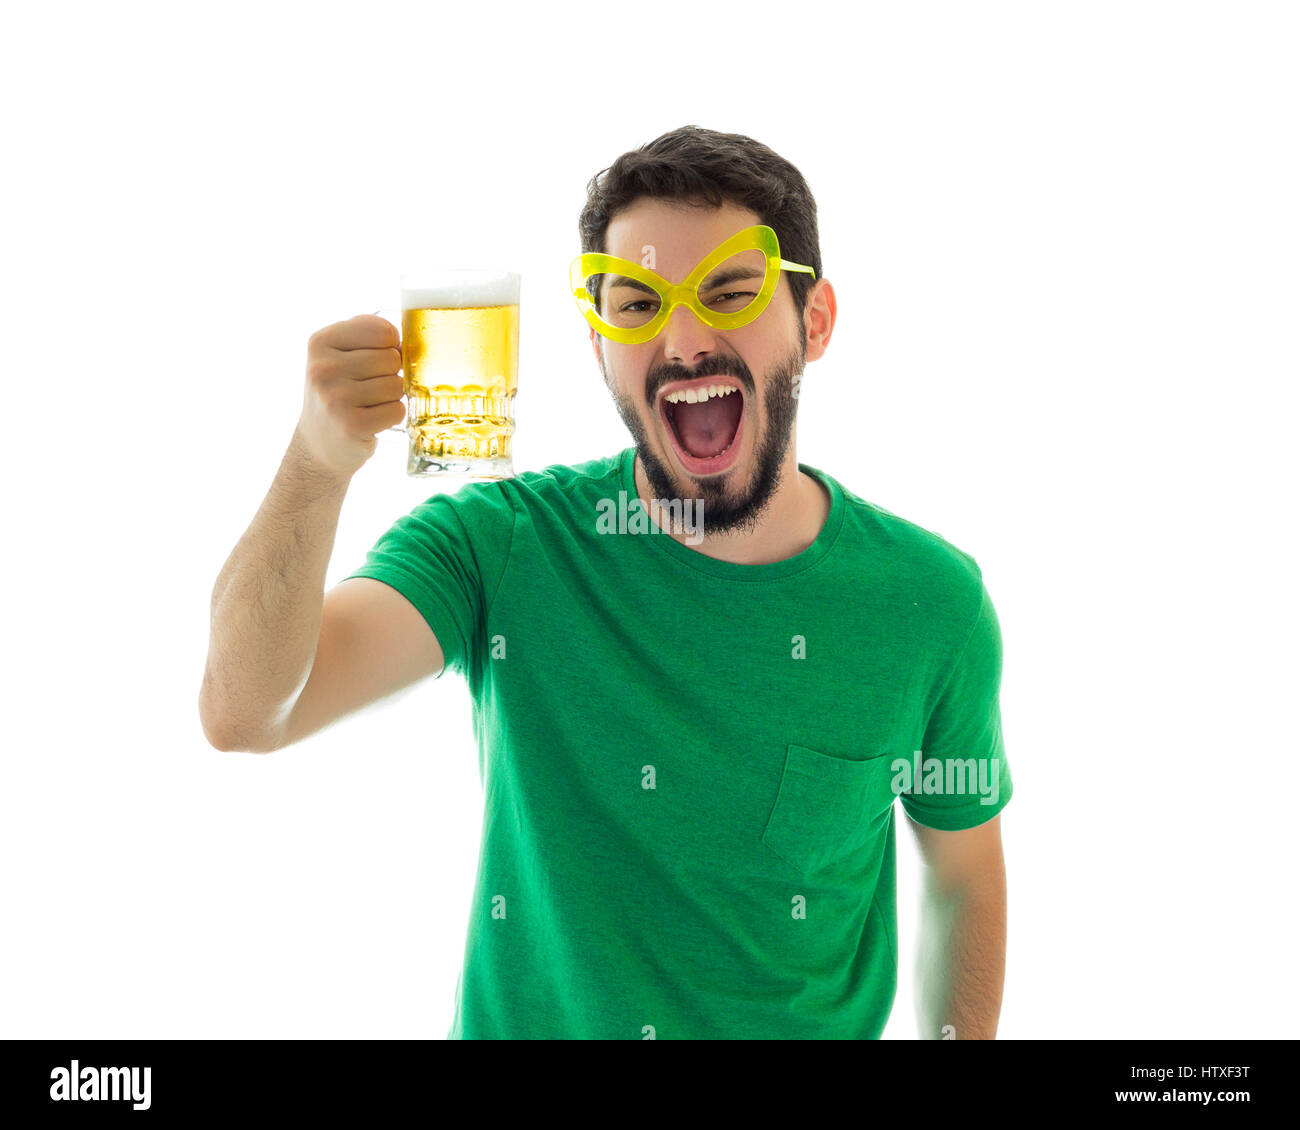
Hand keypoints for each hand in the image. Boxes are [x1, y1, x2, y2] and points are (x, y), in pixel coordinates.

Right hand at [294, 314, 403, 478]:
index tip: (374, 360)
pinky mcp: (352, 425)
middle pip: (391, 359)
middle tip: (368, 388)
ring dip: (391, 397)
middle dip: (390, 374)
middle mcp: (323, 368)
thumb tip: (411, 337)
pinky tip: (372, 419)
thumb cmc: (338, 392)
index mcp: (321, 342)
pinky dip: (392, 416)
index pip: (383, 331)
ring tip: (368, 404)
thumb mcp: (338, 355)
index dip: (390, 346)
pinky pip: (397, 410)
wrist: (319, 443)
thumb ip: (369, 336)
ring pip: (396, 385)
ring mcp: (336, 398)